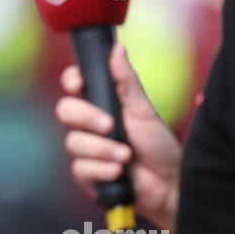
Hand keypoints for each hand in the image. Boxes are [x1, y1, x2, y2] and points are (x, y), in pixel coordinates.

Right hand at [55, 43, 181, 231]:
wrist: (169, 184)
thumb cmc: (159, 146)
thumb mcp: (144, 110)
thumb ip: (126, 81)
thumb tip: (117, 49)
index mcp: (102, 104)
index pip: (74, 85)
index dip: (72, 81)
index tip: (79, 84)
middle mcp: (90, 125)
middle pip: (65, 111)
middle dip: (86, 118)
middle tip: (110, 126)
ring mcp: (86, 150)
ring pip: (73, 142)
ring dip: (102, 149)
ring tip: (126, 156)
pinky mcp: (86, 175)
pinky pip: (79, 168)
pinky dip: (101, 170)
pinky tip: (118, 172)